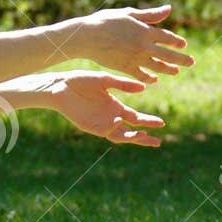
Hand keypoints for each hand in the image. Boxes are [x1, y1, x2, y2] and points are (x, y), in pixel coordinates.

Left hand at [40, 71, 165, 146]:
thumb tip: (143, 87)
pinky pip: (104, 130)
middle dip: (144, 136)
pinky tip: (119, 120)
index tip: (161, 123)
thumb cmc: (80, 81)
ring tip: (143, 135)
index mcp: (115, 107)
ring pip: (119, 136)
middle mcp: (110, 117)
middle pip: (130, 131)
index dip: (148, 122)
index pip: (135, 118)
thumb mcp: (105, 80)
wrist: (60, 86)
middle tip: (157, 141)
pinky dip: (113, 127)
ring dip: (131, 138)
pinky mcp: (89, 126)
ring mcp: (100, 123)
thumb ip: (123, 84)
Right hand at [70, 3, 194, 82]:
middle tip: (191, 62)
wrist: (87, 36)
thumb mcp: (129, 14)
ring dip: (168, 69)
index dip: (177, 42)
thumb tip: (169, 9)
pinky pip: (142, 75)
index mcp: (145, 30)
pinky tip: (154, 79)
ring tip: (176, 72)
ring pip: (157, 66)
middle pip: (168, 54)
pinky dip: (149, 78)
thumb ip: (150, 15)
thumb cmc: (106, 21)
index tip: (184, 45)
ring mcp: (135, 58)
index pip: (168, 37)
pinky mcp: (126, 68)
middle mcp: (144, 46)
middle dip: (181, 59)